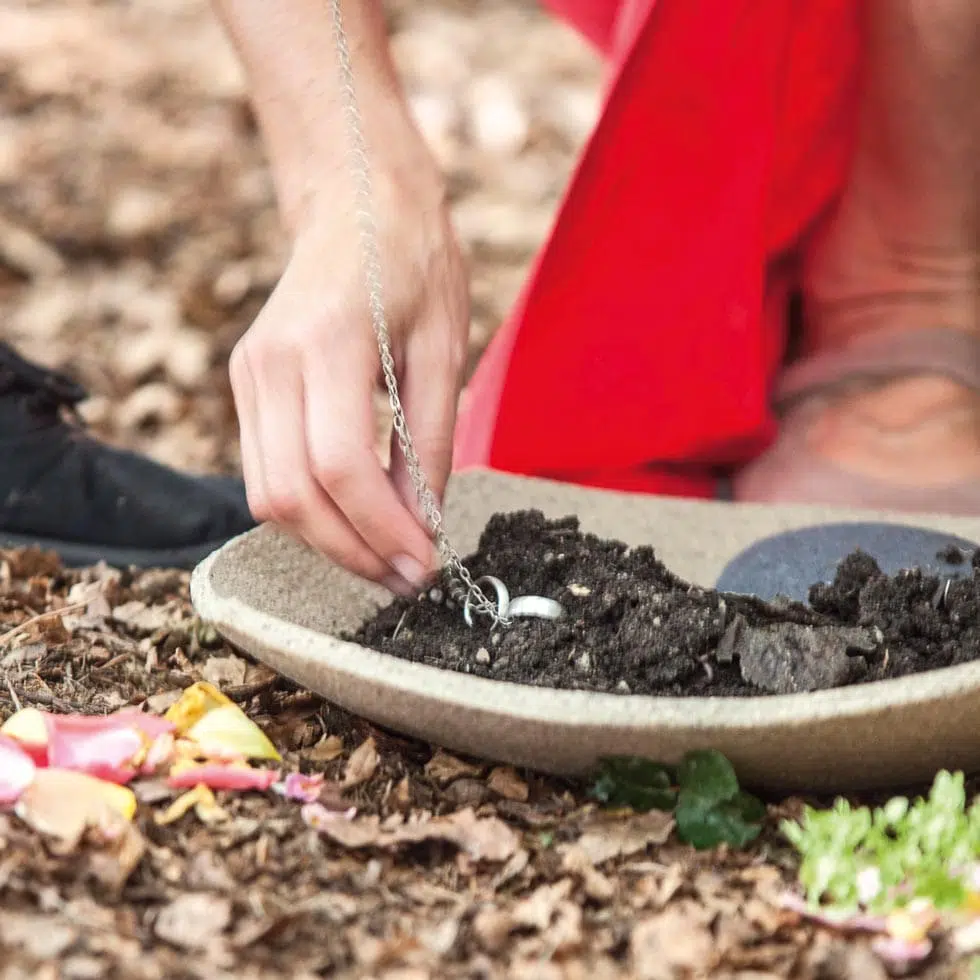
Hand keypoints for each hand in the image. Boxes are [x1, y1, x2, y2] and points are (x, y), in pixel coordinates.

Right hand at [230, 172, 468, 594]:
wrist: (356, 204)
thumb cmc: (412, 262)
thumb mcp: (444, 347)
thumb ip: (429, 438)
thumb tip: (422, 521)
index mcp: (326, 344)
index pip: (339, 466)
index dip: (381, 529)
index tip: (423, 564)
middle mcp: (270, 364)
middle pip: (292, 496)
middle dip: (351, 552)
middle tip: (407, 577)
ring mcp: (248, 377)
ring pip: (269, 497)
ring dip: (328, 542)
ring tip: (386, 558)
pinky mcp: (247, 387)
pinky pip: (267, 474)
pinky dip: (310, 513)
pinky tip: (356, 519)